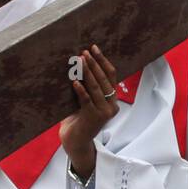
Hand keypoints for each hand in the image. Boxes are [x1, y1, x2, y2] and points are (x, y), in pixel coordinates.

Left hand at [58, 46, 119, 179]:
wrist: (75, 141)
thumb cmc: (79, 118)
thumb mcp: (86, 100)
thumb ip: (88, 86)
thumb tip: (80, 62)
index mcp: (113, 99)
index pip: (111, 75)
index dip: (103, 61)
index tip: (94, 48)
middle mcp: (112, 106)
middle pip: (104, 79)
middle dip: (94, 64)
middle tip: (84, 52)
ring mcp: (104, 112)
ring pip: (96, 88)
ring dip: (86, 73)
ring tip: (79, 61)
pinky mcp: (93, 118)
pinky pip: (86, 100)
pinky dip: (80, 90)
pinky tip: (74, 81)